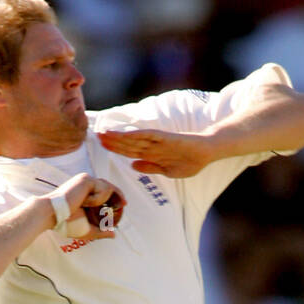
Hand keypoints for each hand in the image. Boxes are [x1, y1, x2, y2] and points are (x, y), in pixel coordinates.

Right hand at [51, 173, 125, 241]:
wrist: (53, 215)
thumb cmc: (66, 223)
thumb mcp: (88, 229)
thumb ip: (101, 231)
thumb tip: (114, 235)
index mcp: (86, 193)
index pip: (105, 191)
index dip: (116, 197)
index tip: (124, 204)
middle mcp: (86, 184)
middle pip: (109, 186)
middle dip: (119, 195)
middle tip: (124, 204)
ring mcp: (87, 180)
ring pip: (108, 188)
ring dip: (104, 201)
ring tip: (87, 206)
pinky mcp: (87, 179)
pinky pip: (104, 189)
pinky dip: (98, 199)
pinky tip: (84, 202)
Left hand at [97, 128, 214, 177]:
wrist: (208, 151)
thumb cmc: (191, 161)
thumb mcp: (168, 170)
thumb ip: (151, 167)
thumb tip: (133, 166)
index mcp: (152, 155)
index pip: (129, 151)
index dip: (116, 148)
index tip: (101, 145)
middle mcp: (152, 146)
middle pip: (128, 144)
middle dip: (112, 141)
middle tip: (95, 135)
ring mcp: (158, 141)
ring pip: (134, 139)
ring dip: (119, 137)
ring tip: (103, 133)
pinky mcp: (166, 138)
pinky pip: (148, 136)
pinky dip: (135, 135)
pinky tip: (123, 134)